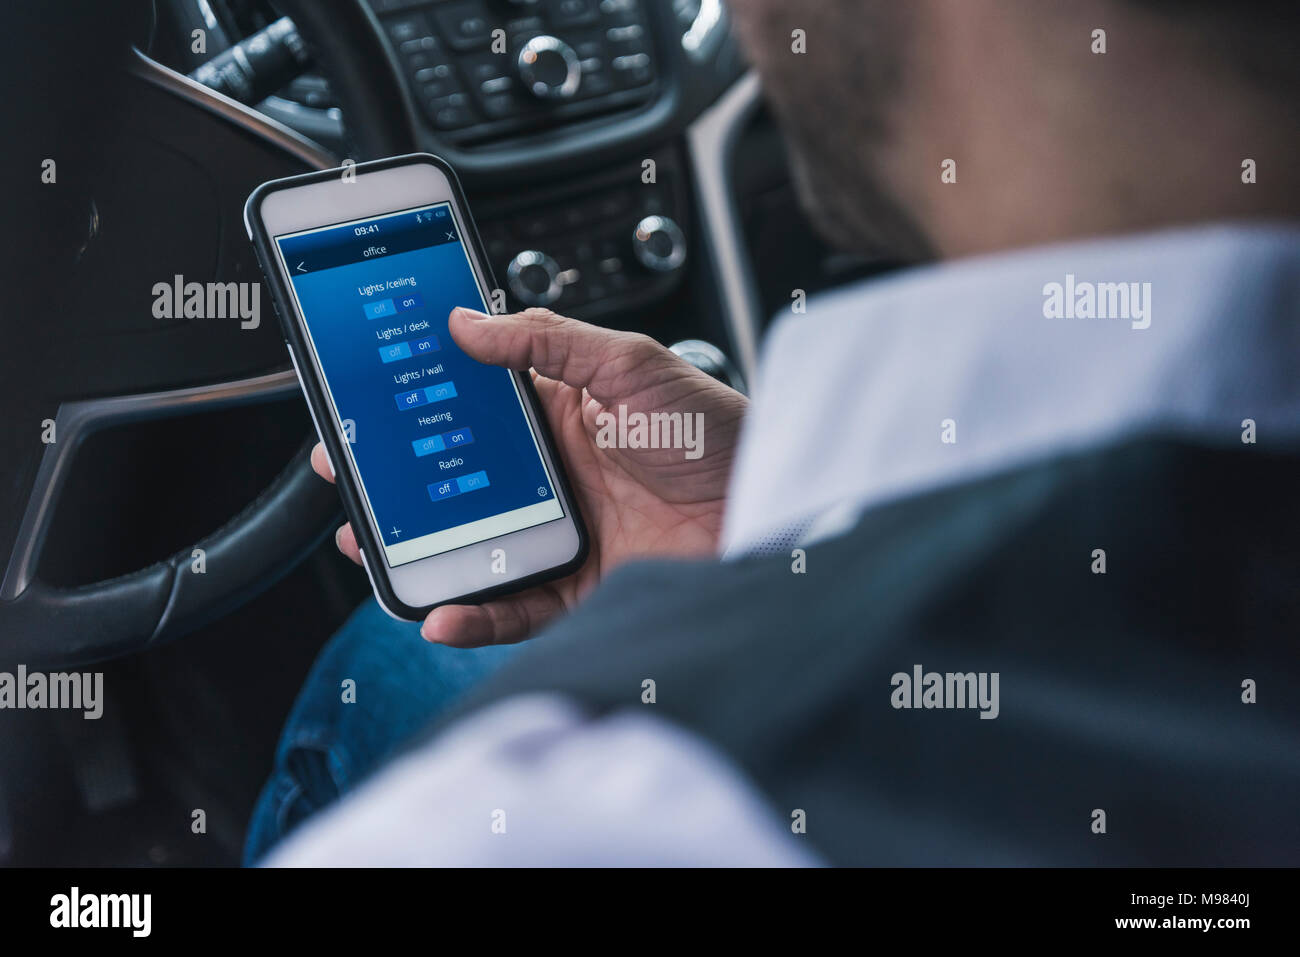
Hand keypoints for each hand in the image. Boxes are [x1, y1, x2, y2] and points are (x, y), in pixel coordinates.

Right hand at [313, 307, 747, 646]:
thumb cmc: (714, 428)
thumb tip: (467, 321)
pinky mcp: (584, 586)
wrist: (775, 503)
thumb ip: (548, 342)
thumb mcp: (630, 364)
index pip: (470, 409)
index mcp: (560, 414)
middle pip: (459, 481)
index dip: (419, 407)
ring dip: (420, 551)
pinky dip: (477, 615)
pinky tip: (442, 612)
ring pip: (474, 547)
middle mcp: (554, 475)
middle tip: (348, 476)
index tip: (366, 405)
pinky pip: (517, 607)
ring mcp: (565, 532)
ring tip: (372, 548)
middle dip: (398, 482)